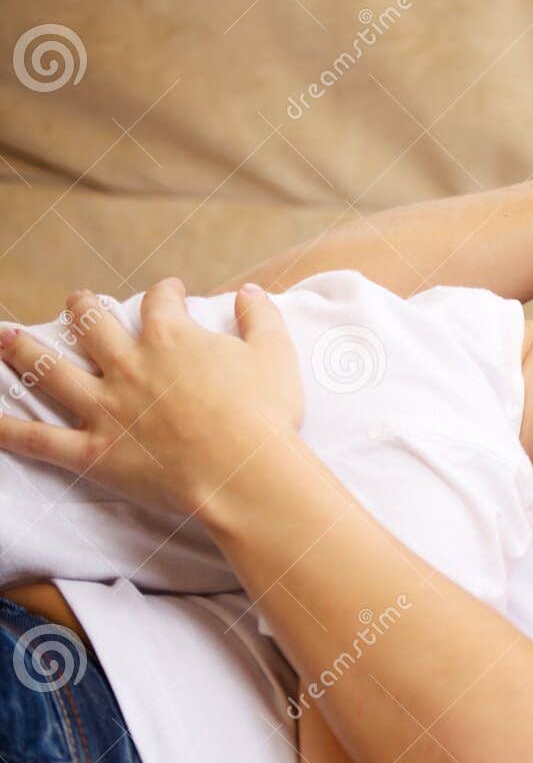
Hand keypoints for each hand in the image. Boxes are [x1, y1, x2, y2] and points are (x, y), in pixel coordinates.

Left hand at [0, 279, 301, 518]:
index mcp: (172, 339)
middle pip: (92, 324)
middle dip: (84, 308)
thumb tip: (252, 291)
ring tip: (6, 336)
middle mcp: (129, 365)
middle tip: (79, 302)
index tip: (170, 291)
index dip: (165, 292)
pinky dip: (8, 431)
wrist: (244, 471)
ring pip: (52, 369)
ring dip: (24, 350)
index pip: (160, 302)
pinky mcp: (95, 451)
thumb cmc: (265, 416)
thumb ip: (262, 319)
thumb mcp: (275, 356)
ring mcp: (106, 408)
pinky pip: (40, 440)